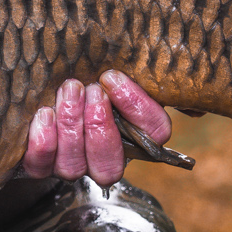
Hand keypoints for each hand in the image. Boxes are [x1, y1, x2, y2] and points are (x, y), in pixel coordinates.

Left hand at [20, 70, 171, 187]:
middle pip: (110, 165)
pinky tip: (43, 113)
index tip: (112, 77)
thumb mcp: (116, 64)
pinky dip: (43, 142)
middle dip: (99, 127)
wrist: (40, 80)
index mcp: (134, 134)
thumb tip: (193, 96)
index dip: (136, 108)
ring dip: (71, 126)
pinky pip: (40, 167)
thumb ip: (147, 72)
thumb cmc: (86, 70)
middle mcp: (103, 157)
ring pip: (74, 167)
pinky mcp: (38, 165)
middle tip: (90, 89)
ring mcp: (70, 166)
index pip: (154, 135)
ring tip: (68, 91)